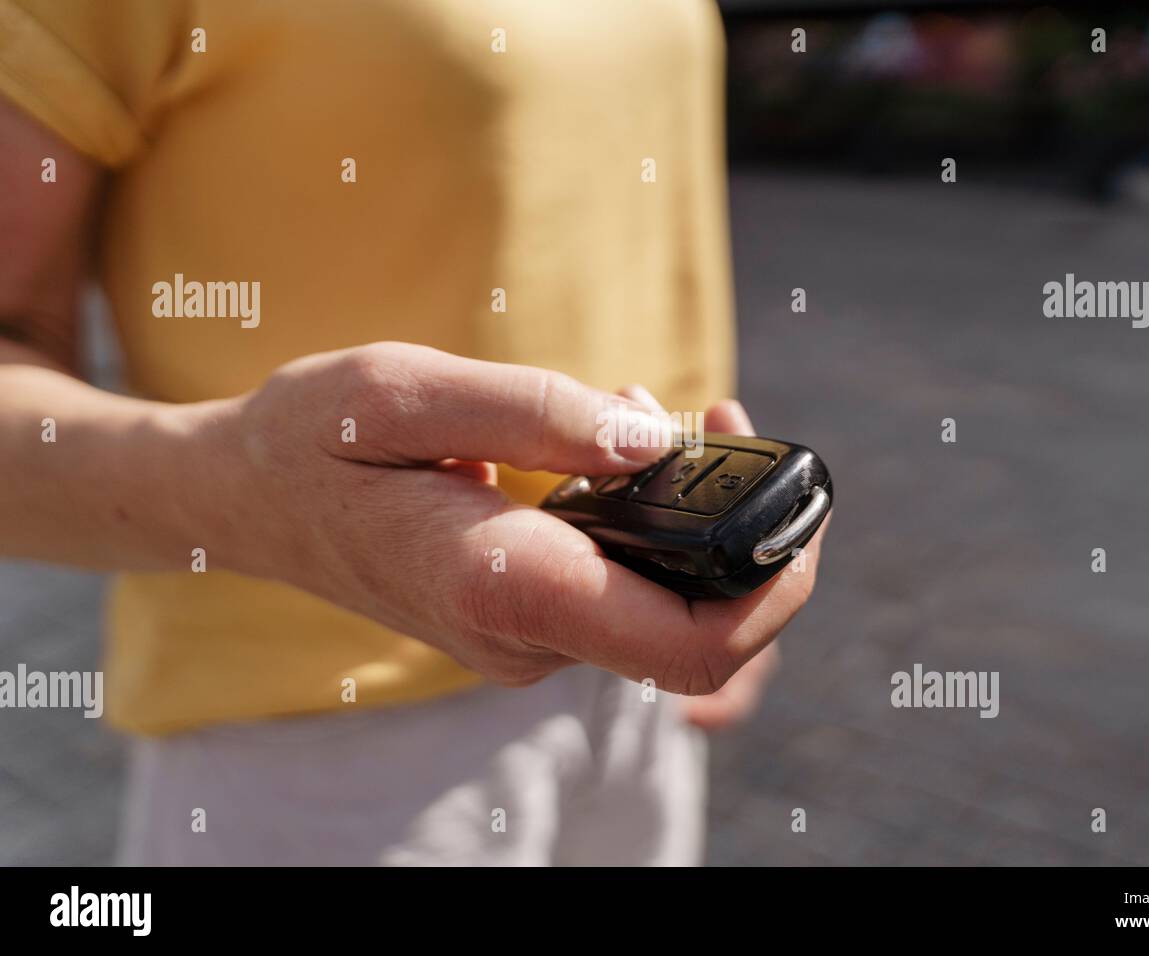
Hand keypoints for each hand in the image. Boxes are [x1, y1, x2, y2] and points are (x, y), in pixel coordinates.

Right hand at [185, 342, 824, 694]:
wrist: (239, 499)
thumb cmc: (308, 438)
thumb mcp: (405, 390)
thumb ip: (539, 413)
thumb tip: (658, 438)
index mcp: (504, 586)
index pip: (694, 645)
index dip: (776, 587)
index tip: (792, 499)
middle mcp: (526, 636)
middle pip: (702, 627)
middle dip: (742, 527)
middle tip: (719, 409)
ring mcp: (526, 638)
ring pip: (664, 602)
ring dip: (690, 512)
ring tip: (653, 408)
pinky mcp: (524, 618)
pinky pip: (622, 585)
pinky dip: (645, 518)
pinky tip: (615, 443)